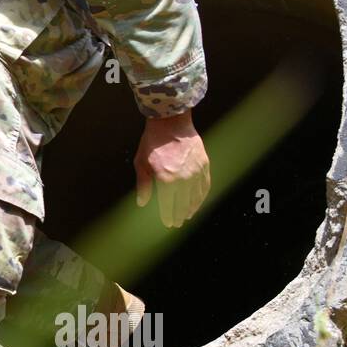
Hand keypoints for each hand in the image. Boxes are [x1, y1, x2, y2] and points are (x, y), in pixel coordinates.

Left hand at [134, 111, 210, 227]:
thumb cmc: (152, 143)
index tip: (167, 223)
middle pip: (182, 204)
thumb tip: (142, 203)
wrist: (171, 122)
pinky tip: (198, 202)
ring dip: (191, 208)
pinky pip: (205, 186)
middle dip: (179, 215)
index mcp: (166, 179)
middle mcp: (183, 178)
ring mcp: (196, 172)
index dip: (167, 216)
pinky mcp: (204, 165)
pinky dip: (202, 197)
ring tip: (186, 215)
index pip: (168, 205)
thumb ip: (143, 184)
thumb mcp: (141, 163)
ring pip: (195, 197)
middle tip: (176, 223)